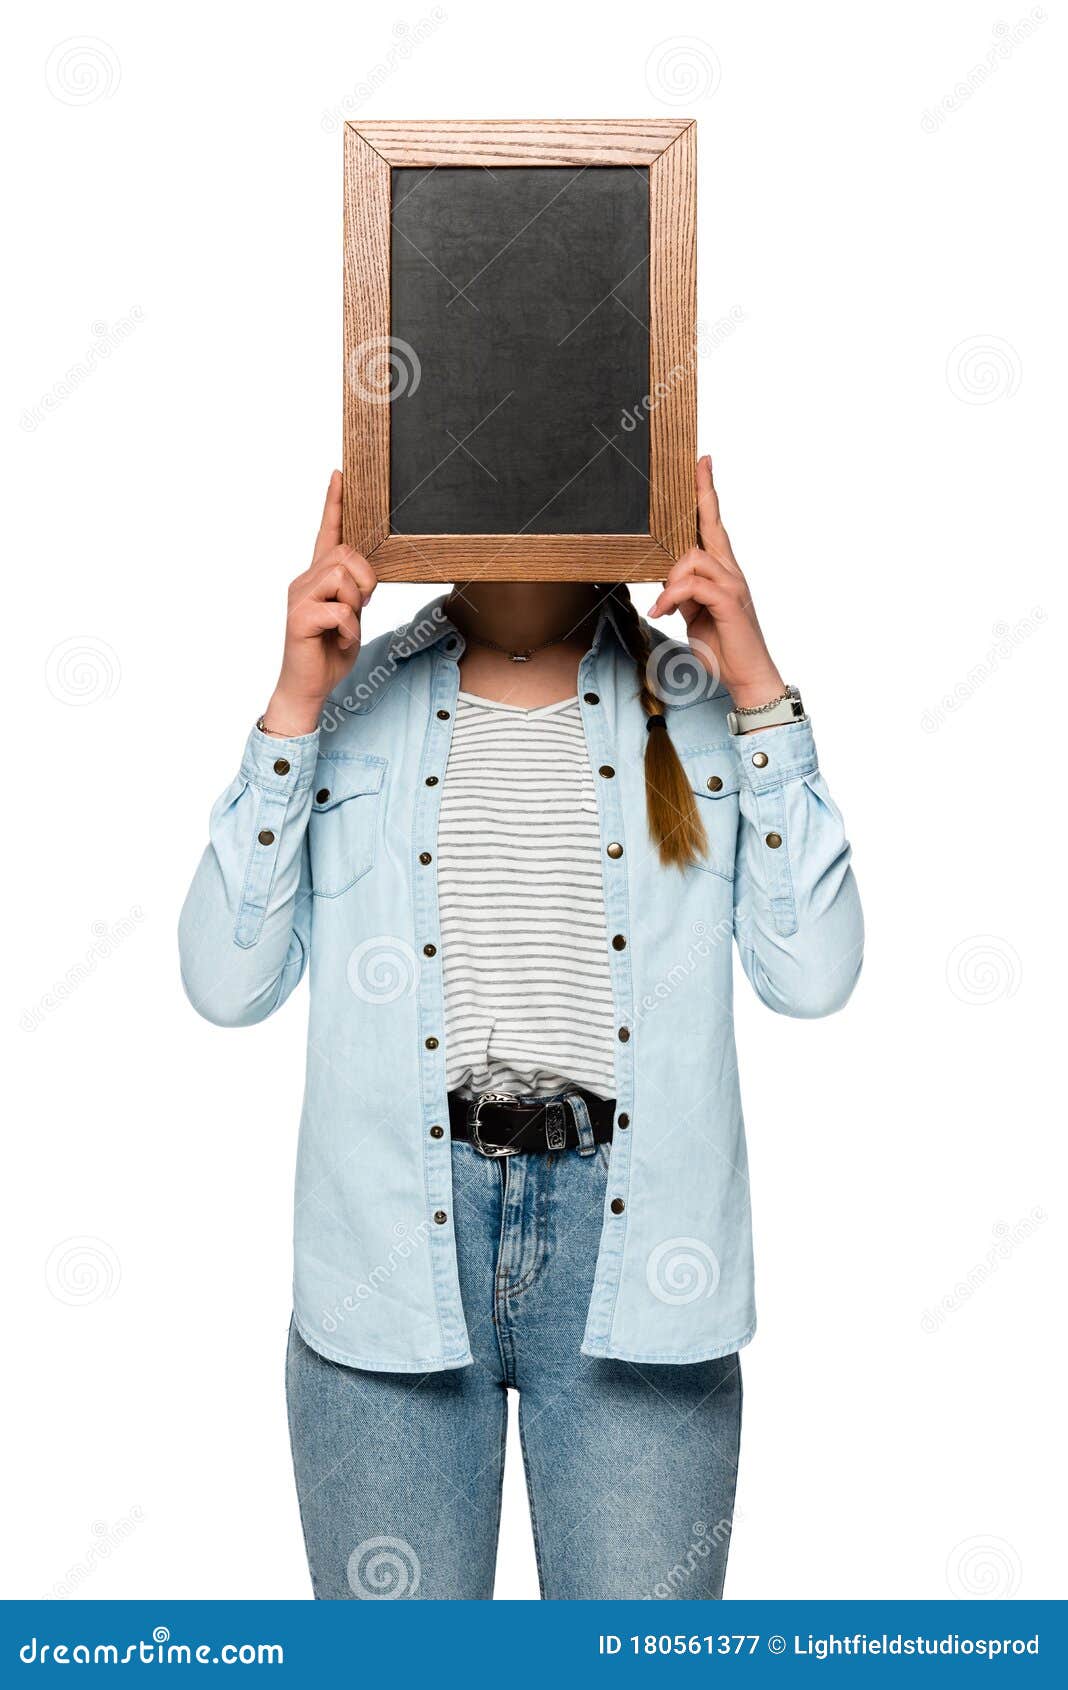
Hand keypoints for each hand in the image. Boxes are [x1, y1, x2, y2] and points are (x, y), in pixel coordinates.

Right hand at [262, 471, 377, 734]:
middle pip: (345, 553)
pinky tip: (339, 640)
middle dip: (365, 578)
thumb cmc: (329, 652)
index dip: (334, 504)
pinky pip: (340, 609)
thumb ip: (354, 591)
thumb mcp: (351, 616)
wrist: (308, 688)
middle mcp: (303, 580)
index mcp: (317, 577)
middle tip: (363, 606)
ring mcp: (298, 597)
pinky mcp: (298, 617)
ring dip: (356, 605)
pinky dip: (349, 629)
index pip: (327, 533)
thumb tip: (365, 576)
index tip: (339, 474)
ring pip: (343, 577)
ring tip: (346, 626)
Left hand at [648, 456, 784, 708]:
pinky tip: (663, 611)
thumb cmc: (723, 646)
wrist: (746, 675)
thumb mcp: (693, 614)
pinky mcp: (728, 601)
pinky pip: (693, 585)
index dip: (707, 494)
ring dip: (670, 580)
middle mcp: (730, 571)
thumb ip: (683, 591)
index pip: (713, 525)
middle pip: (711, 524)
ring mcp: (732, 584)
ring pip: (693, 558)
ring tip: (661, 606)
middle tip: (698, 464)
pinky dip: (673, 597)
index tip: (702, 464)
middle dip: (703, 493)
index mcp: (722, 571)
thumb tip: (666, 577)